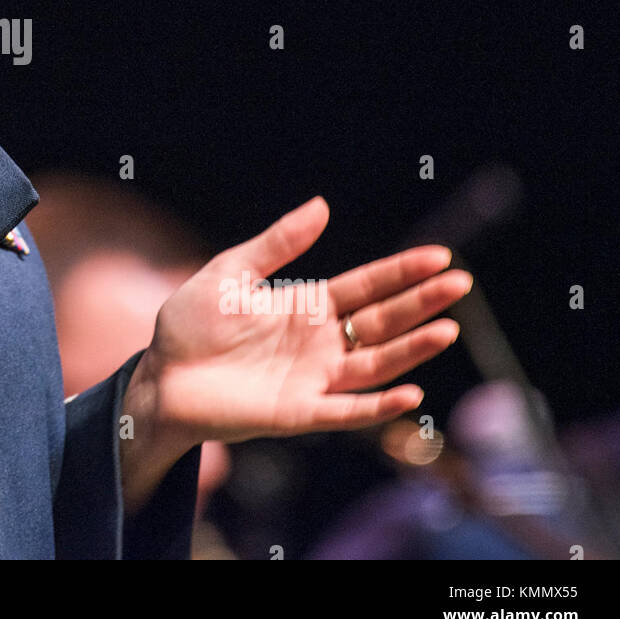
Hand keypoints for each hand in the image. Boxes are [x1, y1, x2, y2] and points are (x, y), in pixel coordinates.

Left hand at [120, 197, 471, 510]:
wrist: (159, 374)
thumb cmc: (191, 324)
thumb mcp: (231, 272)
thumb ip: (276, 244)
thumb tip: (322, 205)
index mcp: (306, 306)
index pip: (366, 287)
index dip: (402, 273)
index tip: (440, 258)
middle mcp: (319, 343)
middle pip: (382, 322)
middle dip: (420, 304)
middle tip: (460, 284)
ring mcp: (313, 379)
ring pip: (375, 364)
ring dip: (411, 350)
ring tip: (447, 329)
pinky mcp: (298, 412)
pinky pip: (345, 411)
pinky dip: (377, 405)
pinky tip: (409, 392)